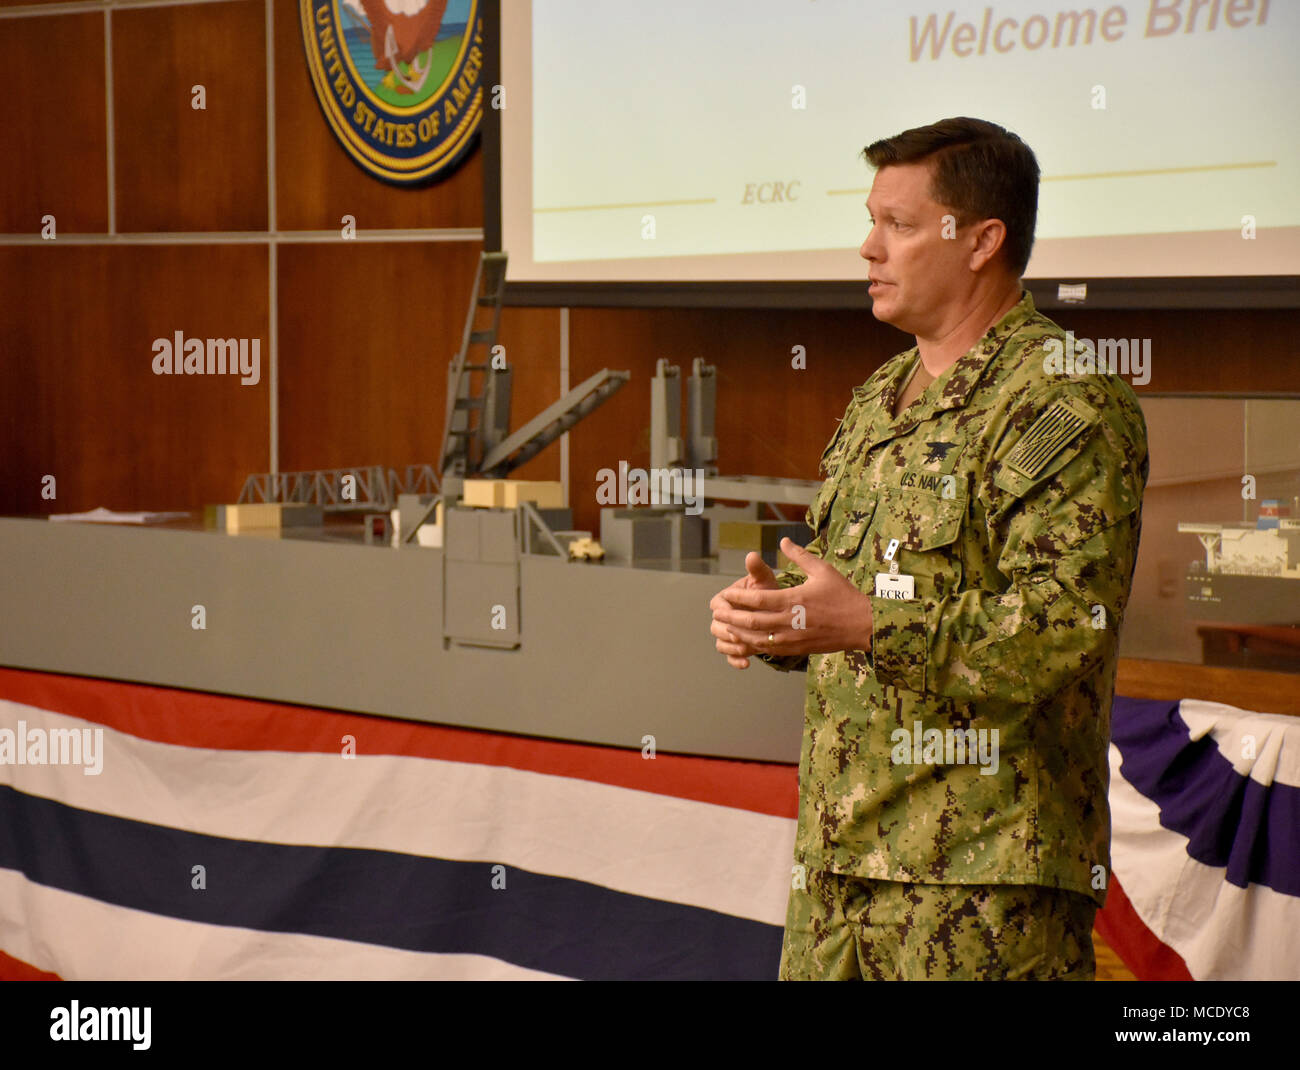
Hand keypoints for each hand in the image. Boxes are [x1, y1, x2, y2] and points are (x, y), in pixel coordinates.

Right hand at [709, 550, 780, 668]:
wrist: (778, 611)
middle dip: (727, 631)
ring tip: (745, 648)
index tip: (734, 611)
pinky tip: (747, 663)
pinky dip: (736, 661)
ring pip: (722, 643)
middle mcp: (722, 617)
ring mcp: (727, 634)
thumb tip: (752, 555)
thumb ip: (757, 570)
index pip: (717, 605)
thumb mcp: (765, 580)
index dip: (724, 609)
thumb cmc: (769, 592)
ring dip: (732, 647)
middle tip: (738, 634)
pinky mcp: (735, 648)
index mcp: (725, 599)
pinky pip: (731, 657)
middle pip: (715, 627)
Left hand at [712, 539, 872, 665]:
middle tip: (716, 612)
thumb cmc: (843, 595)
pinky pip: (770, 650)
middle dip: (731, 617)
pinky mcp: (797, 649)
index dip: (737, 598)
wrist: (863, 625)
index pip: (758, 600)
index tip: (724, 595)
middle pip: (752, 622)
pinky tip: (745, 640)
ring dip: (739, 633)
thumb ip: (799, 556)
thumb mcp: (823, 570)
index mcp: (795, 599)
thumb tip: (783, 541)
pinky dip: (754, 645)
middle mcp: (791, 621)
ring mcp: (793, 638)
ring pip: (758, 639)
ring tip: (725, 626)